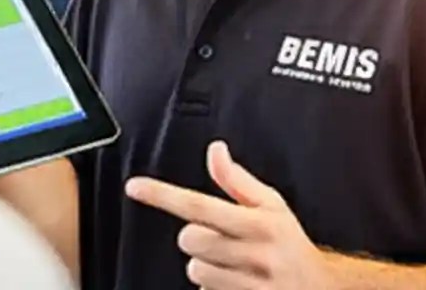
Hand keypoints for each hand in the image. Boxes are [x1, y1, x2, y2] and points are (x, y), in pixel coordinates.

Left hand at [125, 141, 332, 288]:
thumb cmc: (291, 245)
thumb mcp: (272, 206)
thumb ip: (237, 180)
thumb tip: (215, 150)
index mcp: (259, 223)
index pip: (200, 204)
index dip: (163, 195)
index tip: (134, 187)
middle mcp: (255, 254)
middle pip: (190, 240)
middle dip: (197, 238)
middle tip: (220, 239)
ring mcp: (250, 285)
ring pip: (195, 271)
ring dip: (206, 266)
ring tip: (232, 264)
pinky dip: (214, 288)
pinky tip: (236, 282)